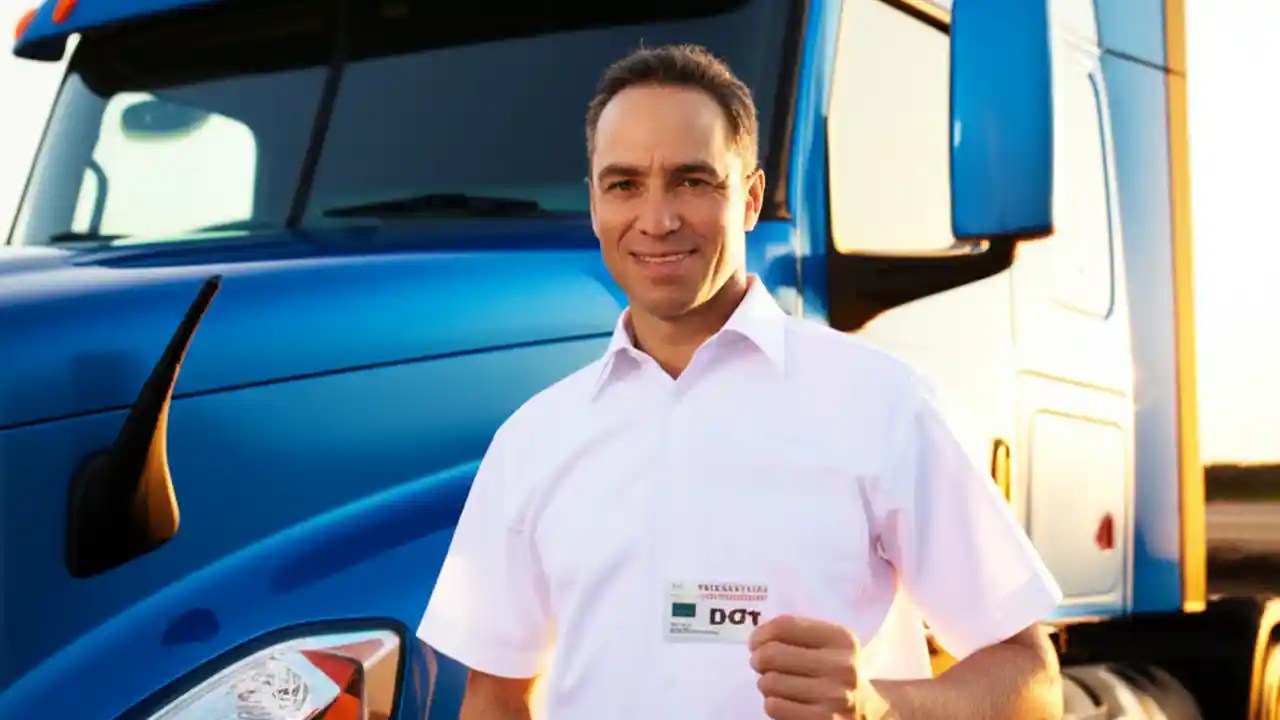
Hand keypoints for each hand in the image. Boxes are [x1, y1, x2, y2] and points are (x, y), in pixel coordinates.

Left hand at [748, 614, 885, 719]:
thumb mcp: (830, 646)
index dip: (761, 633)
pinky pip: (774, 706)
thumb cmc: (836, 673)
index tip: (756, 642)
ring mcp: (834, 697)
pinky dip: (772, 704)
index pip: (785, 626)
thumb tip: (757, 638)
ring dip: (765, 684)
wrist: (867, 711)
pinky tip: (785, 702)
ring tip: (777, 685)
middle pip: (772, 653)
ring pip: (769, 682)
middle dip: (758, 659)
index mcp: (842, 639)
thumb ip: (799, 634)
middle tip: (759, 664)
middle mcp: (842, 666)